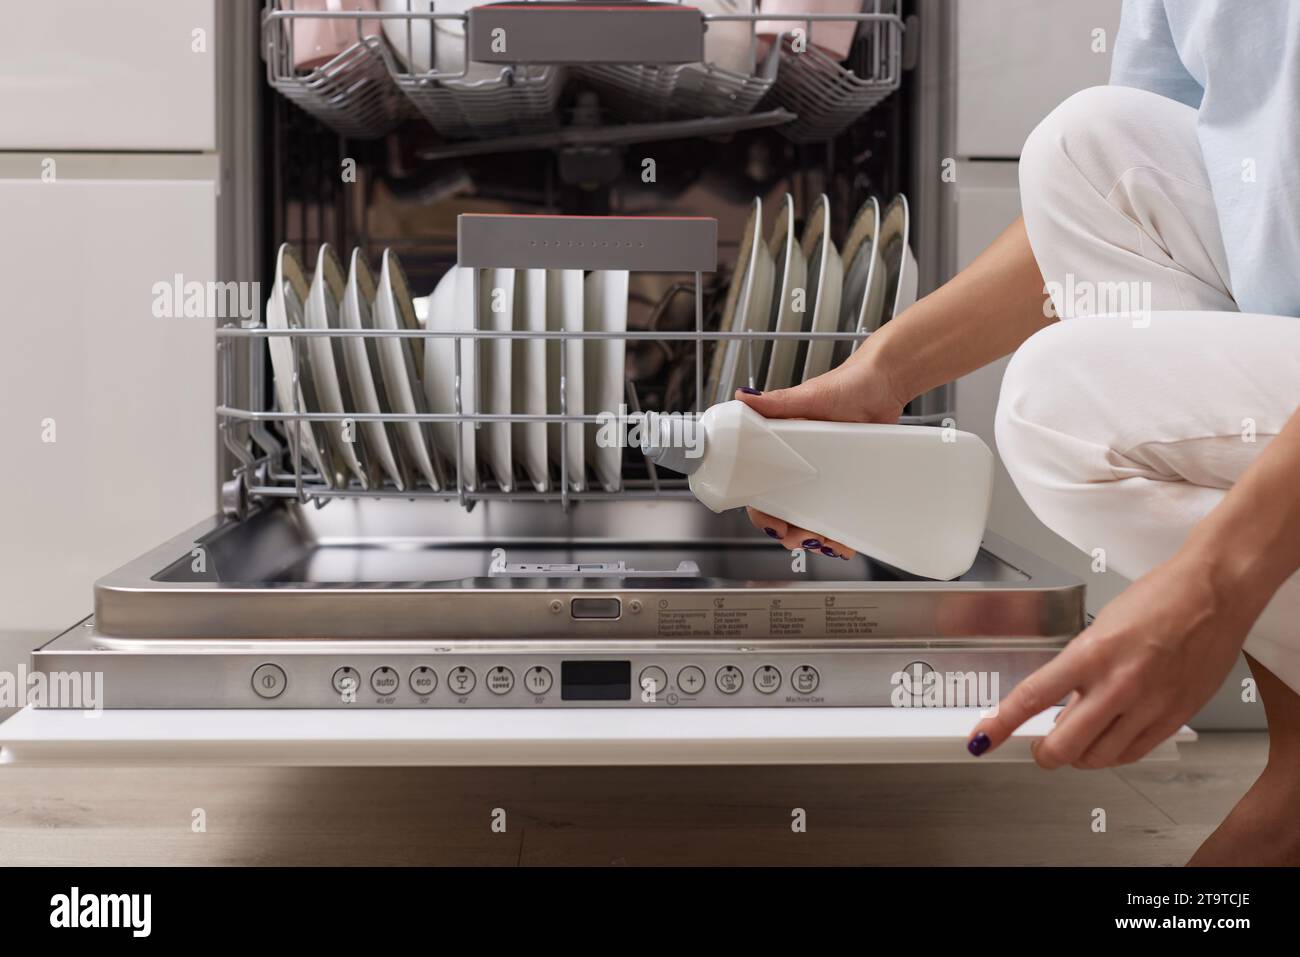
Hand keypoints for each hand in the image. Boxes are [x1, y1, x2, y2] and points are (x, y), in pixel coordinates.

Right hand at [735, 350, 907, 557]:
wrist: (886, 382)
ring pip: (812, 516)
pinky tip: (846, 538)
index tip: (773, 524)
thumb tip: (744, 399)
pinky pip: (840, 510)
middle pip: (785, 509)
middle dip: (791, 531)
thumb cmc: (846, 383)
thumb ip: (775, 403)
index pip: (761, 486)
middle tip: (802, 537)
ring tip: (827, 541)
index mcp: (782, 447)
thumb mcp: (807, 396)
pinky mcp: (849, 478)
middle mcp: (799, 464)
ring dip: (815, 535)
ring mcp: (825, 474)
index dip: (763, 510)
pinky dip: (841, 529)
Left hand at [967, 551, 1256, 766]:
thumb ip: (1078, 670)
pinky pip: (1133, 754)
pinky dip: (1112, 755)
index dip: (1002, 725)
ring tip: (1076, 740)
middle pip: (1064, 745)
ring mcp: (1149, 705)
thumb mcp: (1100, 629)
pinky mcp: (1175, 718)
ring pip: (1098, 758)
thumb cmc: (1158, 600)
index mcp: (1091, 654)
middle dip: (1044, 753)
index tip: (983, 738)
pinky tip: (1107, 741)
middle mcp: (1118, 684)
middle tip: (1039, 747)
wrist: (1213, 594)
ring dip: (1079, 756)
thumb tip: (1058, 708)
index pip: (1032, 697)